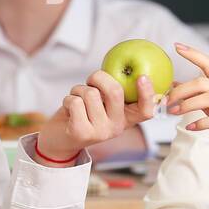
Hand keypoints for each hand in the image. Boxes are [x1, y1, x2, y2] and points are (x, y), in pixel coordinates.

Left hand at [34, 70, 156, 163]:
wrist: (60, 140)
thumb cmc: (83, 114)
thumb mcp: (103, 104)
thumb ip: (112, 92)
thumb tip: (120, 69)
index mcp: (126, 119)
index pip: (146, 110)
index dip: (147, 93)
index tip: (142, 77)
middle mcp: (117, 127)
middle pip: (115, 92)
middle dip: (99, 77)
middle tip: (91, 80)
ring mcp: (100, 132)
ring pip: (91, 93)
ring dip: (78, 90)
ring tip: (77, 99)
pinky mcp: (81, 133)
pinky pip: (75, 102)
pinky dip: (68, 99)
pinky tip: (69, 109)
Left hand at [165, 43, 208, 175]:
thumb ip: (198, 97)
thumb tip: (175, 87)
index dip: (193, 54)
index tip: (176, 46)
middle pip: (203, 82)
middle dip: (181, 90)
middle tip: (166, 101)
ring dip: (187, 105)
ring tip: (173, 113)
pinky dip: (202, 123)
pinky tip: (190, 127)